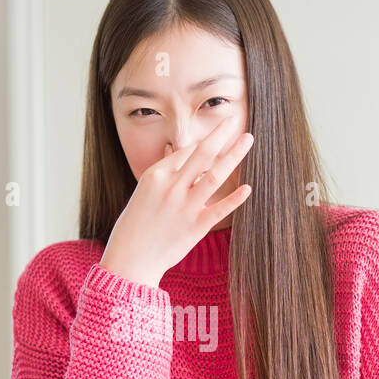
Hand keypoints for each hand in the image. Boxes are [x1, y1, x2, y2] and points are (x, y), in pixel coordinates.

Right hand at [100, 115, 253, 286]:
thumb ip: (166, 174)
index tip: (218, 135)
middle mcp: (171, 187)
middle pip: (202, 154)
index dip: (204, 142)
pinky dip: (235, 198)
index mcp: (155, 175)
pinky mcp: (195, 227)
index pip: (185, 151)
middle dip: (221, 134)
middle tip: (236, 120)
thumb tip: (181, 153)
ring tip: (248, 140)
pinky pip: (219, 208)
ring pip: (214, 175)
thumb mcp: (145, 192)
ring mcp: (184, 207)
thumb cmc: (135, 225)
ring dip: (234, 155)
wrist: (130, 259)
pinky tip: (247, 187)